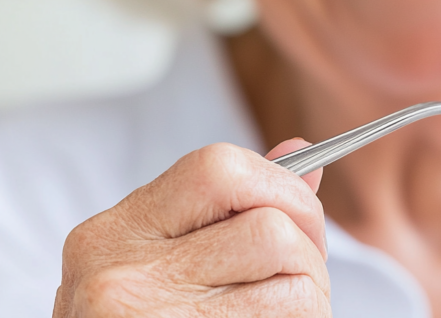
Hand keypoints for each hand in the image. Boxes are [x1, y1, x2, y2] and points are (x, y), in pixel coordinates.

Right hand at [52, 139, 330, 316]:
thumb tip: (304, 155)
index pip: (219, 168)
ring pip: (295, 279)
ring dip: (310, 298)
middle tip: (297, 279)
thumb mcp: (162, 261)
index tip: (297, 216)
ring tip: (278, 315)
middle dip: (307, 252)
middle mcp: (121, 277)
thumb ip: (228, 207)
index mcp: (112, 235)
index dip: (281, 187)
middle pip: (272, 227)